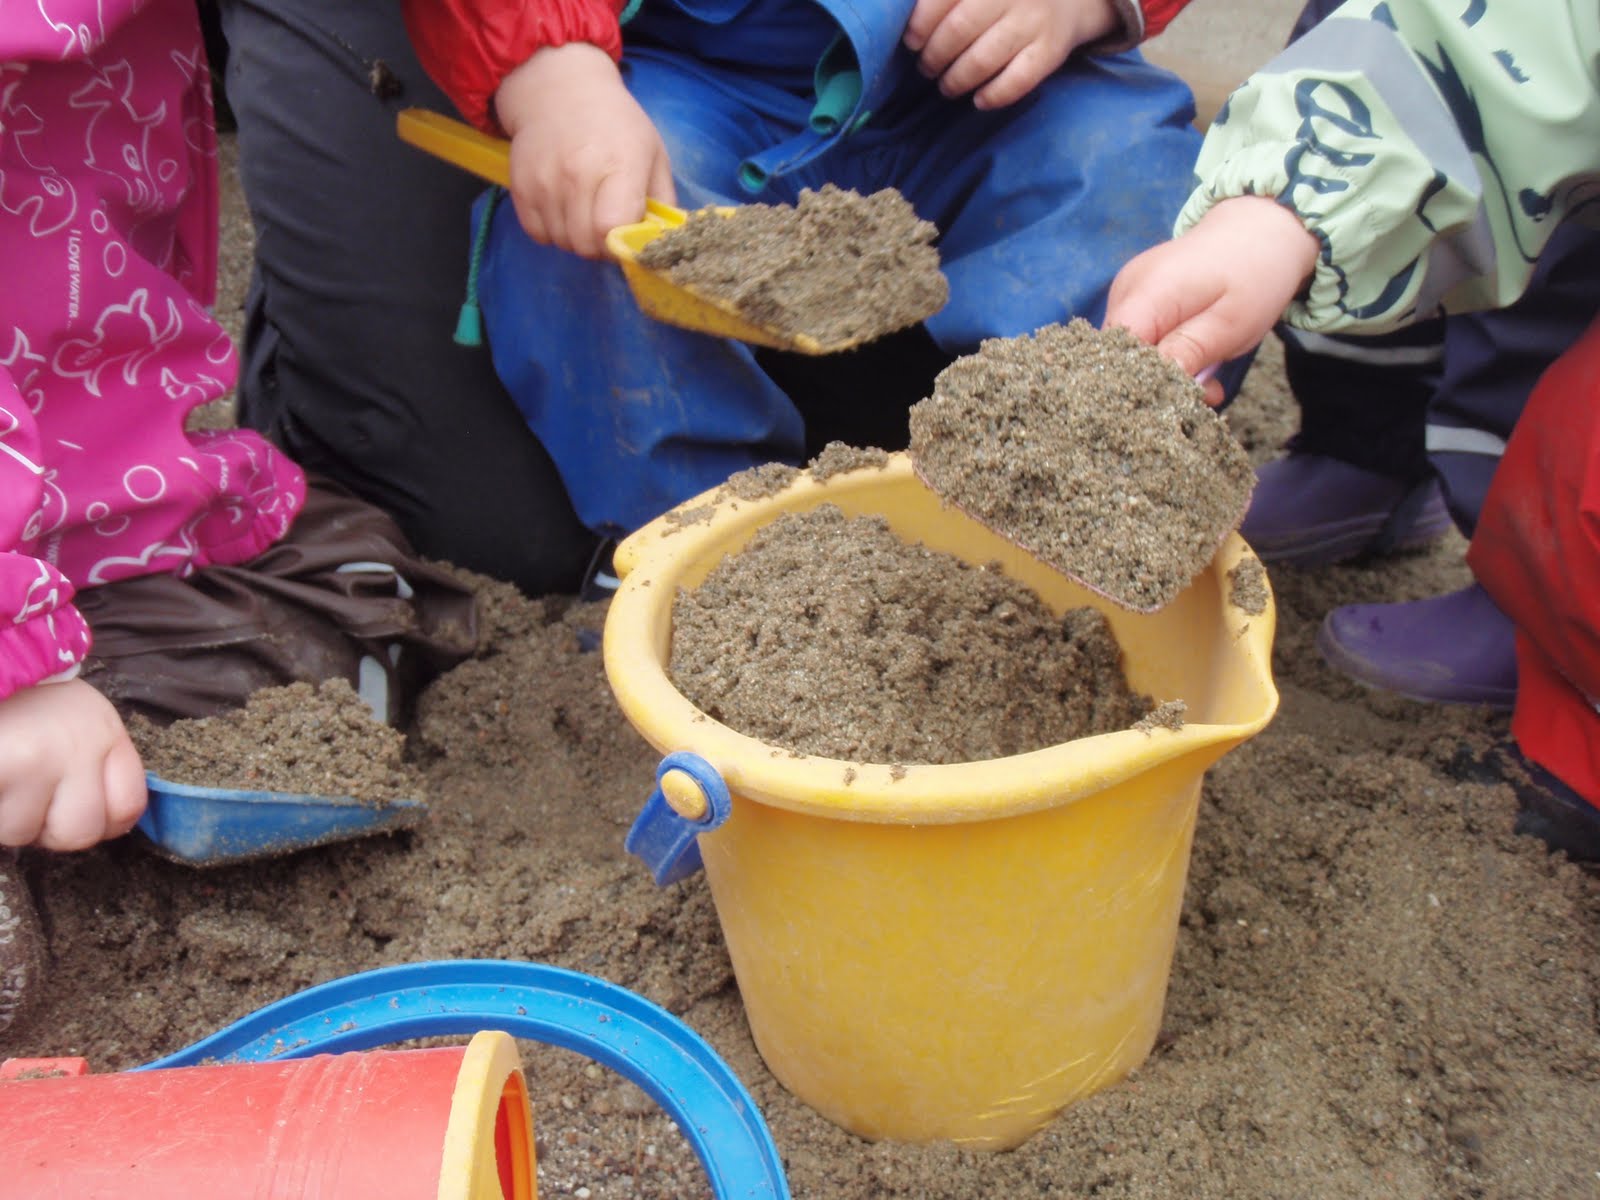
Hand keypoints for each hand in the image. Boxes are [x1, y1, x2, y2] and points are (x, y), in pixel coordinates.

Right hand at [0, 679, 146, 850]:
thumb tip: (97, 822)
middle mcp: (83, 745)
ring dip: (4, 816)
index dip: (100, 823)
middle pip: (79, 833)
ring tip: (1, 775)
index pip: (128, 806)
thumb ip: (90, 766)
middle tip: (20, 799)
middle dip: (45, 829)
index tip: (70, 814)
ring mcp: (43, 757)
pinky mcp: (8, 765)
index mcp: (104, 732)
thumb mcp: (69, 719)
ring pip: (22, 832)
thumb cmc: (16, 699)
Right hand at [494, 43, 675, 258]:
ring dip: (576, 238)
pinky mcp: (520, 187)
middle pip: (586, 244)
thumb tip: (660, 243)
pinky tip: (563, 209)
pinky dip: (552, 231)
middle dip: (600, 246)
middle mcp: (577, 174)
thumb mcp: (653, 153)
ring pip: (562, 242)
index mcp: (618, 165)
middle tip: (606, 225)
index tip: (626, 235)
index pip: (611, 228)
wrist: (559, 90)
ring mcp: (545, 182)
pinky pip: (537, 234)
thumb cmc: (615, 125)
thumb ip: (662, 202)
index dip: (621, 244)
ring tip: (584, 211)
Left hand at [903, 0, 1118, 108]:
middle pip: (959, 30)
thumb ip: (945, 1)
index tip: (912, 41)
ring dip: (956, 80)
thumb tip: (911, 30)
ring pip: (983, 59)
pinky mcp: (1051, 51)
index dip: (922, 23)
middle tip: (927, 68)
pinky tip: (979, 99)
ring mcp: (1034, 21)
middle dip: (934, 56)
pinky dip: (992, 96)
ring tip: (947, 86)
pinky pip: (1016, 82)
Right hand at [1104, 195, 1320, 403]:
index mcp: (1147, 291)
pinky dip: (1163, 354)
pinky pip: (1137, 336)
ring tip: (1206, 377)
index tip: (1171, 399)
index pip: (1113, 350)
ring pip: (1126, 349)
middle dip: (1153, 382)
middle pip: (1115, 353)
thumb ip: (1189, 351)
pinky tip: (1195, 359)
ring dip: (1163, 371)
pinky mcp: (1134, 296)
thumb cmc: (1254, 274)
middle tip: (1202, 393)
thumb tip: (1155, 385)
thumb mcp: (1232, 322)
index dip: (1133, 381)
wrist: (1261, 228)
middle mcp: (1126, 288)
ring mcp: (1127, 290)